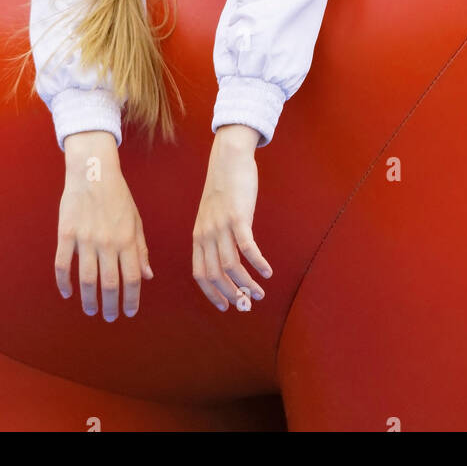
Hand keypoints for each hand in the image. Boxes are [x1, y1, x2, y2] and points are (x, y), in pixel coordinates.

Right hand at [56, 132, 152, 320]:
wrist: (93, 171)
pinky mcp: (66, 233)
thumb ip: (141, 248)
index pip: (132, 278)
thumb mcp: (136, 219)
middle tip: (109, 317)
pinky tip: (68, 292)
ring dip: (89, 299)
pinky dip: (64, 282)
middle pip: (110, 283)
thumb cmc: (118, 196)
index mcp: (127, 238)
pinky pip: (62, 264)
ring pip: (86, 279)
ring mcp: (85, 238)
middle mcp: (107, 241)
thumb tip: (148, 276)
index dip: (131, 299)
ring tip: (91, 309)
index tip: (129, 312)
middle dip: (111, 305)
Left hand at [192, 125, 272, 311]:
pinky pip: (247, 249)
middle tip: (248, 304)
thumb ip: (216, 236)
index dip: (213, 294)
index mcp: (198, 236)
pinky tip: (267, 272)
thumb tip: (228, 260)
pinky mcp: (238, 217)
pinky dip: (258, 264)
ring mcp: (221, 226)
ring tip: (260, 292)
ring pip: (231, 267)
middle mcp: (206, 234)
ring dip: (247, 285)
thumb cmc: (224, 187)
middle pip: (215, 275)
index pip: (200, 275)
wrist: (228, 159)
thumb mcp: (212, 215)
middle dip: (232, 294)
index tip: (226, 306)